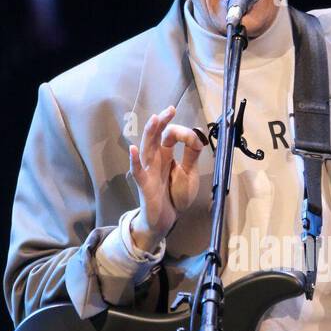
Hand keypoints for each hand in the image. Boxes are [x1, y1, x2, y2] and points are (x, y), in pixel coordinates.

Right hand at [129, 104, 204, 247]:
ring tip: (155, 119)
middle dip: (162, 122)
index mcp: (166, 155)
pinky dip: (134, 160)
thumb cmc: (174, 196)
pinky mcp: (144, 185)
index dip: (183, 133)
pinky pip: (138, 172)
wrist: (165, 220)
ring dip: (150, 134)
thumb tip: (198, 135)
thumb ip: (192, 156)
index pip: (171, 136)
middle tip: (170, 109)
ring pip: (147, 148)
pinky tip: (133, 149)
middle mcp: (156, 160)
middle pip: (156, 137)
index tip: (196, 138)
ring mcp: (148, 171)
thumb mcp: (189, 174)